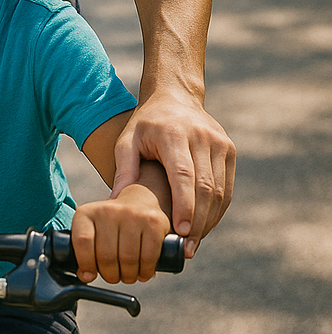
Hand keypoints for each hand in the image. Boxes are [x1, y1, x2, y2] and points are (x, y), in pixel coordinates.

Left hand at [70, 184, 170, 283]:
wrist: (138, 202)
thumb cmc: (112, 224)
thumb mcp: (92, 230)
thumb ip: (84, 251)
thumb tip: (85, 276)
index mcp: (88, 213)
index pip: (82, 242)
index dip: (86, 264)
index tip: (90, 274)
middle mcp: (108, 210)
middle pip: (106, 256)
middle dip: (110, 275)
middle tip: (113, 275)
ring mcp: (132, 215)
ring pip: (128, 260)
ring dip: (128, 276)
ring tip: (127, 274)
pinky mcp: (153, 223)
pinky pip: (148, 258)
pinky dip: (145, 271)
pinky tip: (142, 271)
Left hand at [111, 88, 234, 257]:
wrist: (174, 96)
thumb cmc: (146, 123)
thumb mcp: (127, 139)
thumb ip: (124, 169)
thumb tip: (116, 202)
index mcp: (173, 133)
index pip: (184, 175)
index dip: (184, 206)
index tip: (180, 232)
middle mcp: (201, 137)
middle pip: (205, 188)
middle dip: (198, 222)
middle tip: (186, 248)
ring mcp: (219, 143)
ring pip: (220, 192)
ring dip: (208, 221)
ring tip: (192, 243)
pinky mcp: (229, 151)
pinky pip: (226, 188)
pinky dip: (216, 211)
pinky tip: (203, 227)